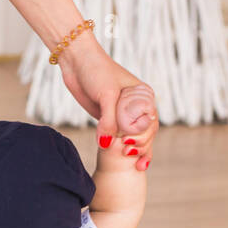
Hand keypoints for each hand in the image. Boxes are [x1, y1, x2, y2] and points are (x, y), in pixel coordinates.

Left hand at [59, 47, 157, 170]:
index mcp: (143, 96)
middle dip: (142, 146)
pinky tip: (125, 160)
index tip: (132, 144)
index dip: (145, 136)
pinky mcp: (109, 118)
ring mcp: (123, 113)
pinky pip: (118, 136)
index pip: (150, 122)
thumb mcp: (106, 95)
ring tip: (135, 165)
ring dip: (135, 150)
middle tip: (130, 155)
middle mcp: (136, 106)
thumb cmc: (96, 71)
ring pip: (133, 136)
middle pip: (145, 132)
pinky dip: (121, 148)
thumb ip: (108, 120)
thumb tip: (106, 145)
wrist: (77, 62)